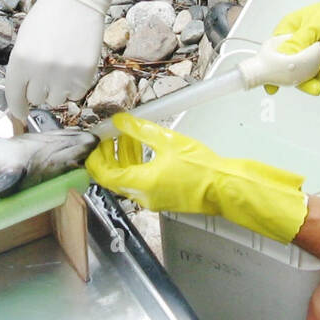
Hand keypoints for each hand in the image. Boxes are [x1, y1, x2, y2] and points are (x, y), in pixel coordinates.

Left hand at [3, 0, 129, 119]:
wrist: (78, 1)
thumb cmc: (48, 17)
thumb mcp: (24, 40)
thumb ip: (21, 68)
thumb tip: (22, 93)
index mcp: (20, 60)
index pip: (15, 97)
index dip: (18, 108)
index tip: (21, 112)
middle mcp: (40, 71)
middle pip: (37, 99)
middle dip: (39, 90)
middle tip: (46, 74)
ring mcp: (64, 74)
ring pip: (57, 100)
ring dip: (57, 90)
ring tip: (61, 69)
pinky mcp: (85, 75)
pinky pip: (76, 95)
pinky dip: (74, 87)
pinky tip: (73, 68)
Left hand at [86, 113, 308, 242]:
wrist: (225, 186)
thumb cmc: (201, 167)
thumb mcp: (168, 141)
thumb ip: (140, 130)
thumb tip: (120, 120)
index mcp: (140, 183)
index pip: (103, 175)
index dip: (94, 158)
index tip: (94, 142)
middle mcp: (142, 196)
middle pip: (113, 177)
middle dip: (108, 155)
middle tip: (109, 136)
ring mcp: (152, 199)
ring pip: (127, 178)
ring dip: (123, 158)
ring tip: (127, 135)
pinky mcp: (162, 198)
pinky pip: (141, 181)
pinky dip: (136, 164)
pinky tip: (144, 147)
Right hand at [270, 0, 319, 94]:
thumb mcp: (316, 26)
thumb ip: (298, 43)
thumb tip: (281, 58)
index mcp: (290, 28)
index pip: (273, 50)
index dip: (270, 67)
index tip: (271, 86)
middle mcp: (299, 41)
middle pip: (288, 67)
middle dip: (299, 78)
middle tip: (311, 86)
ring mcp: (312, 52)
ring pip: (306, 74)